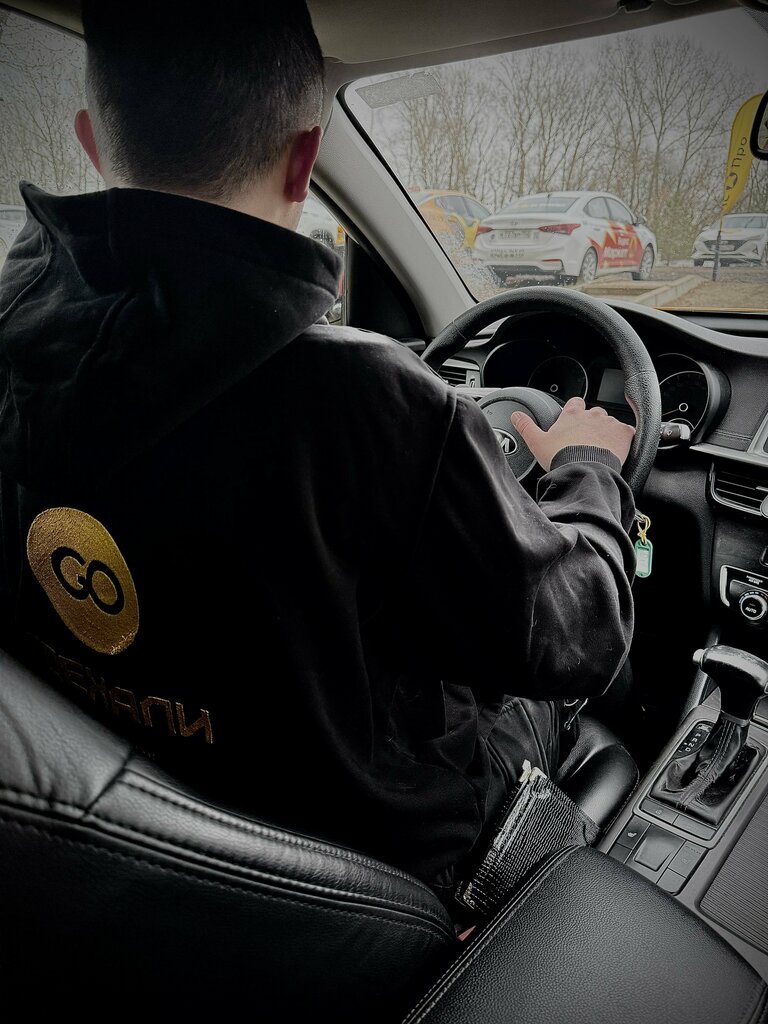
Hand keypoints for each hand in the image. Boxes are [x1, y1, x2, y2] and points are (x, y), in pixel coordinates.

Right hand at [510, 396, 634, 470]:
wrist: (585, 471)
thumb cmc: (561, 457)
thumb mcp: (537, 442)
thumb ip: (526, 426)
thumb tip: (515, 416)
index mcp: (572, 415)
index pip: (575, 402)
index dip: (575, 411)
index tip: (573, 421)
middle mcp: (592, 415)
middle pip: (594, 413)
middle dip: (592, 425)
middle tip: (587, 442)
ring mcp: (609, 423)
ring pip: (610, 423)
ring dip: (607, 433)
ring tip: (601, 450)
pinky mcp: (624, 433)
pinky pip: (627, 432)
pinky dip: (623, 439)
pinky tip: (618, 450)